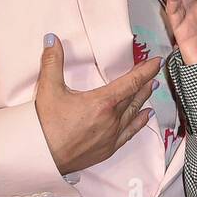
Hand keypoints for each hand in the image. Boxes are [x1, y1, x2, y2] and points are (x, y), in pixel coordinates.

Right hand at [33, 35, 160, 175]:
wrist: (41, 157)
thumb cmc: (45, 125)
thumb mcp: (49, 89)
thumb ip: (52, 61)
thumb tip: (52, 39)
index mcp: (102, 103)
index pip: (131, 82)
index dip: (145, 71)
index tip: (156, 62)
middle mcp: (112, 120)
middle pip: (134, 97)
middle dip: (144, 83)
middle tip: (152, 73)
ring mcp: (111, 136)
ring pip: (134, 114)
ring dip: (143, 100)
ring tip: (150, 89)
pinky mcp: (107, 149)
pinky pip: (129, 133)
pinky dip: (139, 123)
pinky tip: (145, 117)